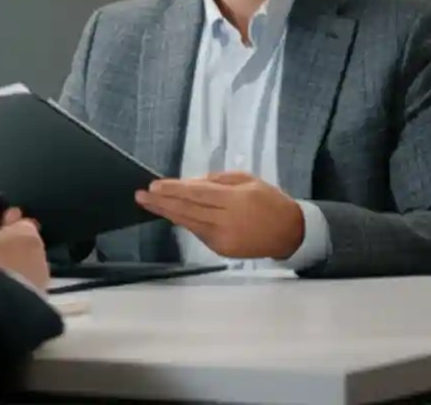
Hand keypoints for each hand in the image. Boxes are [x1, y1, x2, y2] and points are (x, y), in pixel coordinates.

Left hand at [134, 171, 304, 259]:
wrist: (289, 233)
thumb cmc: (269, 201)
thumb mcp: (247, 180)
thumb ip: (217, 181)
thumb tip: (189, 184)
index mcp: (235, 200)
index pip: (197, 194)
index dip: (173, 191)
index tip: (154, 186)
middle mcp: (226, 221)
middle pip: (187, 211)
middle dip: (162, 203)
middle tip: (141, 196)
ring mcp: (223, 238)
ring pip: (189, 224)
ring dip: (167, 213)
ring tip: (150, 204)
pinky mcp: (221, 250)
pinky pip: (198, 232)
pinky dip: (185, 222)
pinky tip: (171, 214)